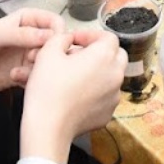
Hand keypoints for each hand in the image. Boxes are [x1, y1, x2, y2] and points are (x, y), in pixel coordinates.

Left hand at [0, 9, 63, 94]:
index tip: (51, 44)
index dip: (57, 33)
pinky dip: (31, 79)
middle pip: (56, 44)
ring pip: (49, 62)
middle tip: (32, 58)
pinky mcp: (26, 73)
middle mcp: (32, 37)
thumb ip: (22, 35)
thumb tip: (49, 35)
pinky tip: (16, 78)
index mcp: (27, 20)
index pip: (54, 22)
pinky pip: (39, 77)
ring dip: (39, 68)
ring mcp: (29, 56)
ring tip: (21, 71)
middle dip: (48, 53)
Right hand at [20, 29, 126, 163]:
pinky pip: (106, 96)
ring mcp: (114, 96)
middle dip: (100, 52)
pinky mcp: (108, 113)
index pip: (108, 37)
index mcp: (104, 56)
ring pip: (112, 76)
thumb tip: (68, 39)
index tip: (75, 41)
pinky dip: (96, 92)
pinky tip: (76, 95)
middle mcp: (115, 75)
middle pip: (116, 55)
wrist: (48, 127)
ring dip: (99, 72)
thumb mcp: (48, 53)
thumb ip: (61, 38)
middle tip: (79, 55)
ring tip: (76, 76)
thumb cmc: (48, 90)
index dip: (90, 35)